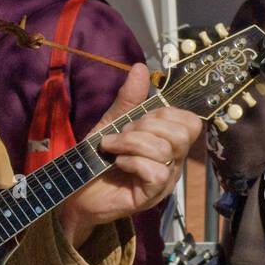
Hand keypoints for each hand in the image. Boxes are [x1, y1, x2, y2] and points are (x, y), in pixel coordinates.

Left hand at [56, 63, 201, 246]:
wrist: (74, 190)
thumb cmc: (95, 161)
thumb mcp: (112, 124)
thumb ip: (129, 100)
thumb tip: (141, 68)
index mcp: (168, 144)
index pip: (190, 122)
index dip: (163, 114)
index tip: (133, 121)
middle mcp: (173, 163)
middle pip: (183, 133)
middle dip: (147, 126)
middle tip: (121, 136)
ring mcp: (165, 181)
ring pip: (166, 150)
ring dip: (132, 142)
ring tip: (111, 148)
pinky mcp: (151, 196)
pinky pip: (156, 172)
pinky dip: (132, 162)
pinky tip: (117, 164)